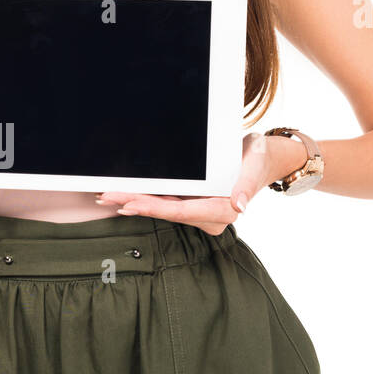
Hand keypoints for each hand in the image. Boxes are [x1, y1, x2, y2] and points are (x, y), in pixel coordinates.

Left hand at [96, 133, 308, 234]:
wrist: (266, 158)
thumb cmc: (260, 159)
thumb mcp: (254, 164)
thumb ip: (246, 185)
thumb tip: (238, 205)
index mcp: (223, 211)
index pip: (179, 210)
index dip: (151, 208)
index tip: (127, 203)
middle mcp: (209, 216)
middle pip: (165, 211)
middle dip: (134, 204)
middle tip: (106, 197)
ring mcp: (201, 211)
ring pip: (163, 208)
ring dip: (136, 202)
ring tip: (109, 197)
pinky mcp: (195, 202)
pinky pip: (167, 202)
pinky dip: (146, 198)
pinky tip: (127, 196)